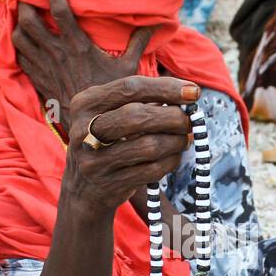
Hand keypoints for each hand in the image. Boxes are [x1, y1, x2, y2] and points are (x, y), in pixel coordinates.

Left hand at [13, 0, 155, 126]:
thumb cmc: (111, 96)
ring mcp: (45, 68)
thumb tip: (158, 22)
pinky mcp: (38, 80)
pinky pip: (19, 56)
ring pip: (20, 36)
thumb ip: (139, 43)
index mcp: (79, 46)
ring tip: (21, 11)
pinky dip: (17, 44)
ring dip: (18, 22)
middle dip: (25, 2)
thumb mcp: (129, 68)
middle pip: (30, 20)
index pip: (60, 11)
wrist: (92, 128)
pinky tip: (21, 37)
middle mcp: (58, 54)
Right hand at [60, 76, 198, 219]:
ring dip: (175, 141)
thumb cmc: (109, 140)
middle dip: (172, 117)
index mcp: (85, 103)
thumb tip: (188, 93)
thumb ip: (144, 100)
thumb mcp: (112, 113)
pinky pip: (151, 170)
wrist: (86, 187)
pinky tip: (174, 156)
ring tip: (184, 139)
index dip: (165, 88)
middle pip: (137, 116)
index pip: (130, 88)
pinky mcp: (109, 184)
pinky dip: (170, 161)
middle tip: (190, 121)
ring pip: (148, 146)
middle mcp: (83, 130)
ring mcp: (94, 160)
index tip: (193, 91)